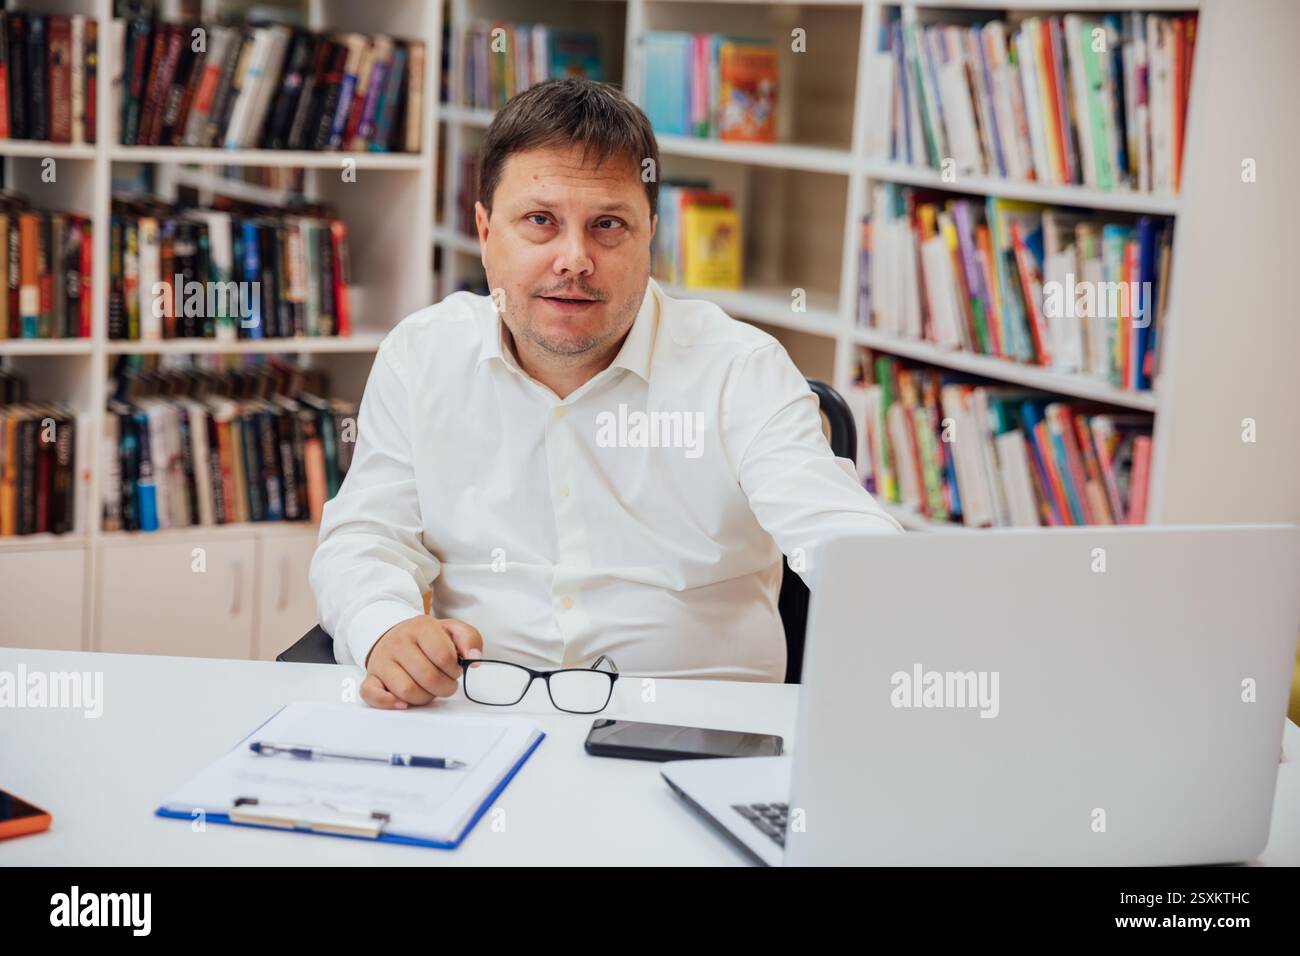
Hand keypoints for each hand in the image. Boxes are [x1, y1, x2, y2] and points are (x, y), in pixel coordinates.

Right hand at [361, 616, 483, 708]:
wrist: (395, 635)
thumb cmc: (427, 638)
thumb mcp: (452, 630)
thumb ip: (470, 639)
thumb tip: (474, 658)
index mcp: (421, 627)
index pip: (443, 656)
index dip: (454, 669)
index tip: (454, 669)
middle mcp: (399, 642)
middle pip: (427, 677)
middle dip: (444, 687)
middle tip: (446, 683)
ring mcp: (383, 660)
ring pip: (406, 690)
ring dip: (425, 698)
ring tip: (429, 690)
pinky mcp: (371, 677)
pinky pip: (372, 694)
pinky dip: (388, 703)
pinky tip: (403, 703)